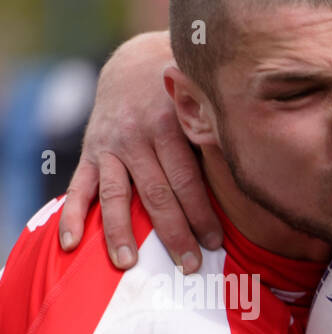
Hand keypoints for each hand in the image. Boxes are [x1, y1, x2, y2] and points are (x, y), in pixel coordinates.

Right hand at [59, 31, 220, 273]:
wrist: (136, 65)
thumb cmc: (186, 100)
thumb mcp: (203, 110)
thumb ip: (218, 142)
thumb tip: (259, 177)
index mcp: (169, 127)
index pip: (187, 180)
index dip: (201, 214)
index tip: (216, 244)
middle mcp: (136, 137)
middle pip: (156, 193)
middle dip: (173, 233)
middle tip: (189, 267)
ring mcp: (109, 146)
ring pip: (115, 194)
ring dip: (120, 231)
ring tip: (128, 264)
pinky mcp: (89, 152)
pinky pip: (79, 187)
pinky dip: (73, 216)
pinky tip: (70, 244)